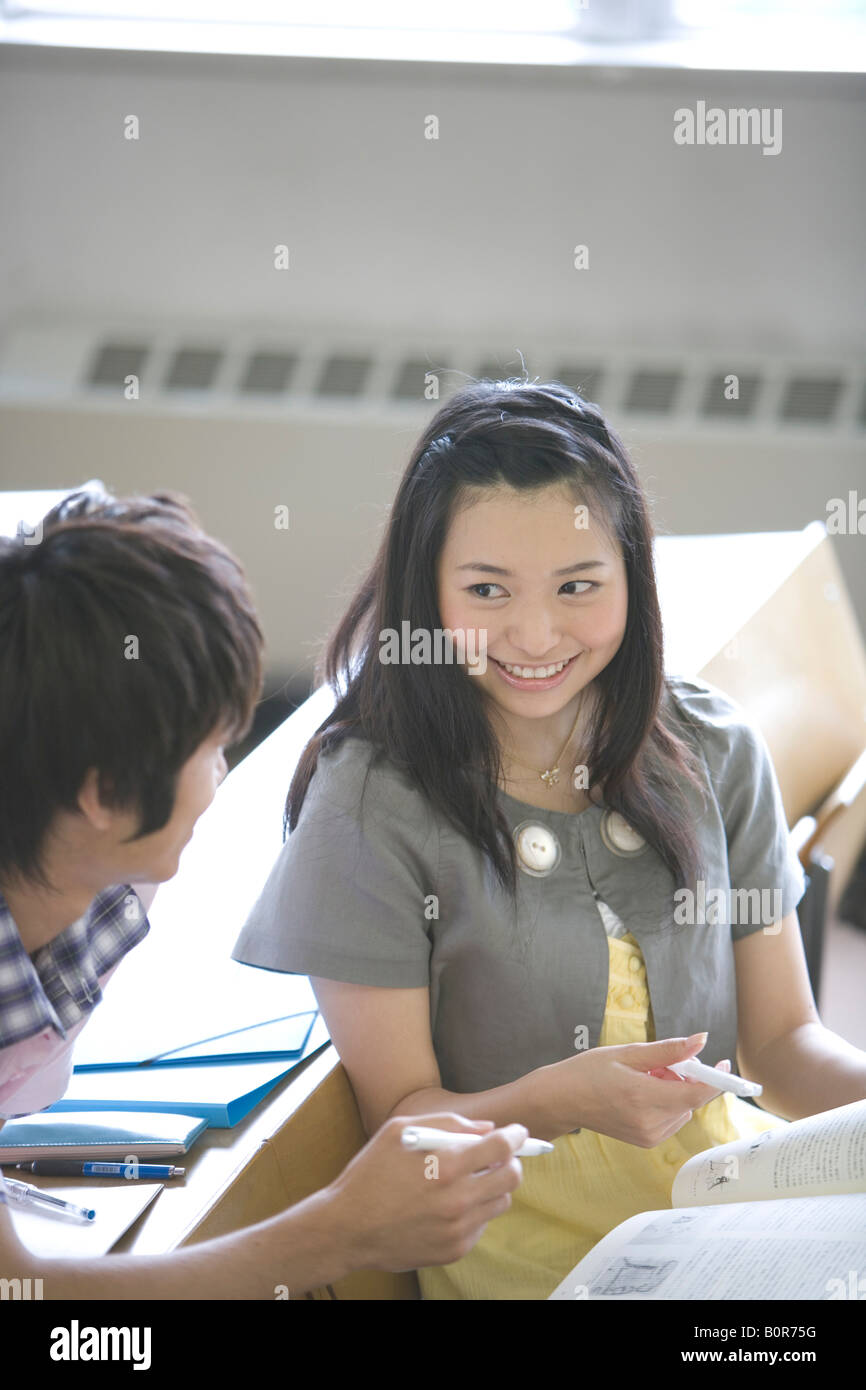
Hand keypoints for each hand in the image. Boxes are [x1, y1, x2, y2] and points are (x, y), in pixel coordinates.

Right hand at [328, 1111, 526, 1271]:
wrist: (347, 1228)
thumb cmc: (371, 1173)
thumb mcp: (400, 1131)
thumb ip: (448, 1124)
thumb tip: (486, 1128)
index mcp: (446, 1165)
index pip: (502, 1146)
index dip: (516, 1135)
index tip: (518, 1132)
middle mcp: (457, 1199)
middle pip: (512, 1176)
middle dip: (510, 1161)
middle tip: (496, 1156)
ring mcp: (458, 1229)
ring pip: (500, 1202)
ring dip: (493, 1187)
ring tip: (468, 1181)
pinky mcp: (454, 1250)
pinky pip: (481, 1225)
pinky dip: (474, 1211)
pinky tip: (449, 1205)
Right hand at [544, 1035, 733, 1146]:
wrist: (561, 1100)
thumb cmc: (588, 1071)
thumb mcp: (628, 1053)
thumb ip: (669, 1050)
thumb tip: (702, 1040)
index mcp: (644, 1098)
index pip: (696, 1094)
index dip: (715, 1079)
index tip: (723, 1063)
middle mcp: (650, 1123)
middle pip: (690, 1099)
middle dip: (685, 1078)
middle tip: (658, 1064)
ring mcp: (648, 1136)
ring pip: (682, 1109)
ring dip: (674, 1090)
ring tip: (644, 1078)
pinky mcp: (646, 1141)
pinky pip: (671, 1118)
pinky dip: (666, 1102)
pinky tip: (642, 1092)